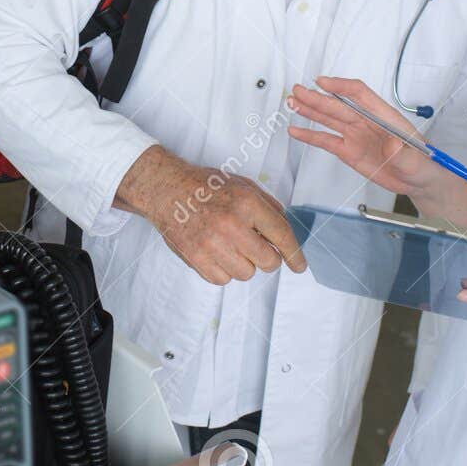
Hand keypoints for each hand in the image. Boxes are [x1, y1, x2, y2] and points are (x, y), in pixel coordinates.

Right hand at [115, 145, 305, 285]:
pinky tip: (215, 252)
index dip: (294, 254)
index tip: (300, 266)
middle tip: (255, 247)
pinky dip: (223, 270)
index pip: (282, 235)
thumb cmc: (206, 187)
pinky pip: (223, 280)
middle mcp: (232, 224)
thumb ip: (268, 207)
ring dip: (243, 263)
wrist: (167, 190)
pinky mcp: (197, 259)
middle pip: (268, 262)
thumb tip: (285, 232)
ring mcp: (213, 244)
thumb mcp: (243, 185)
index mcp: (247, 203)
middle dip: (267, 257)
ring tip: (228, 245)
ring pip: (246, 273)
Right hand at [285, 77, 430, 194]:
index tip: (323, 83)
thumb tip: (392, 144)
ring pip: (329, 119)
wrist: (417, 181)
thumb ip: (403, 153)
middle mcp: (366, 122)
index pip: (360, 94)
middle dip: (318, 98)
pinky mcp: (348, 151)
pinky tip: (296, 130)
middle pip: (338, 105)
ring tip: (292, 102)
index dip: (341, 86)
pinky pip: (326, 141)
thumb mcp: (415, 161)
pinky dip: (310, 135)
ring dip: (310, 110)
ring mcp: (355, 135)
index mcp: (384, 117)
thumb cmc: (421, 164)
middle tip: (298, 91)